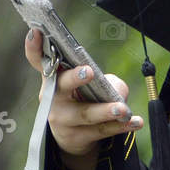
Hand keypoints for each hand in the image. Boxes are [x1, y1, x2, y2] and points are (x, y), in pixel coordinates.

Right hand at [24, 28, 138, 156]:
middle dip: (75, 78)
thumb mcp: (91, 86)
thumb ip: (104, 81)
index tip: (36, 32)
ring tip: (122, 108)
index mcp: (53, 79)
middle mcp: (52, 98)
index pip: (39, 61)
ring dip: (105, 111)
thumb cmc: (83, 100)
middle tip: (88, 71)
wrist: (73, 136)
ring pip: (86, 114)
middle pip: (61, 86)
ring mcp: (63, 120)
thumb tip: (116, 90)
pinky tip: (135, 122)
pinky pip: (102, 131)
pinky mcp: (77, 137)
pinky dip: (121, 126)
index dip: (34, 48)